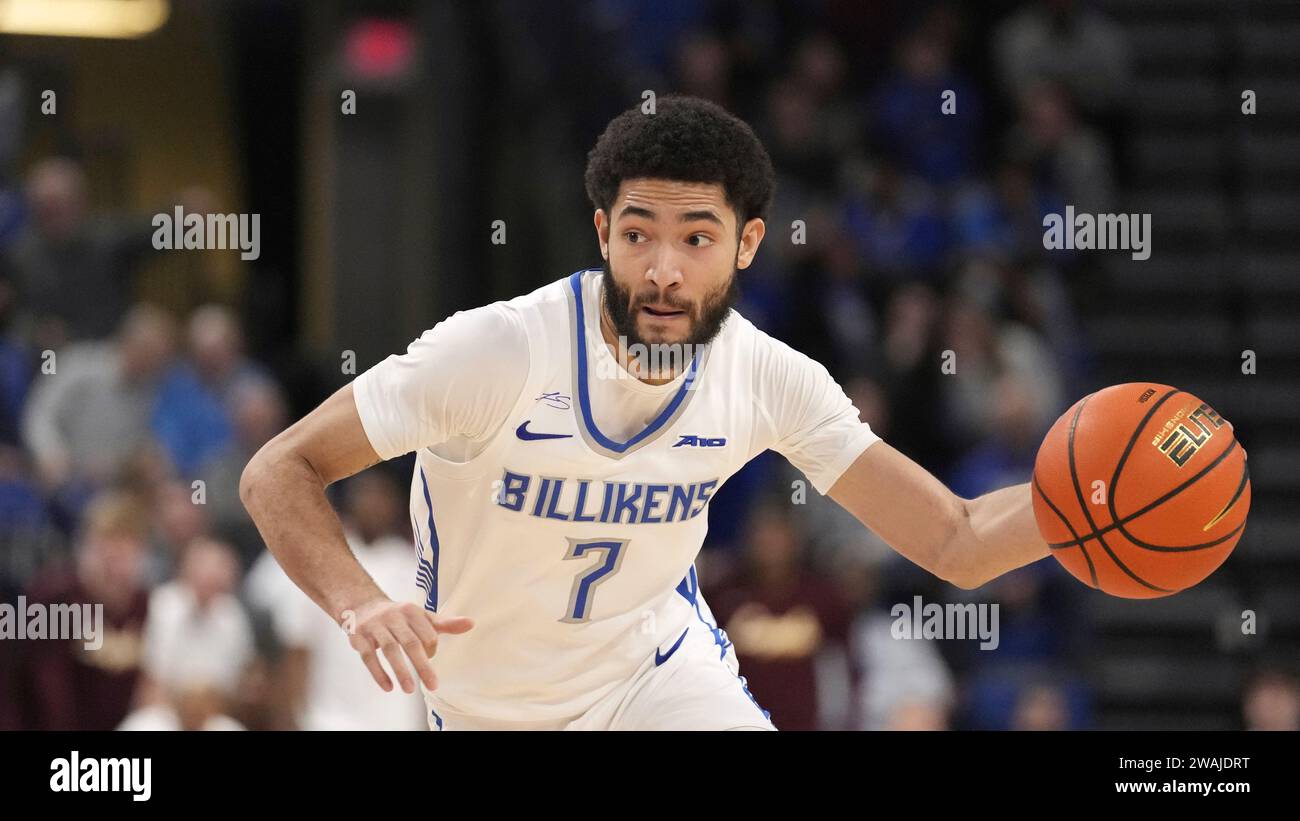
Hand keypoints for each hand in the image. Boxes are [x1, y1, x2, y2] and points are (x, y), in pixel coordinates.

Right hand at [342, 598, 473, 693]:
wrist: (362, 605)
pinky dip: (378, 673)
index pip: (428, 633)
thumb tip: (471, 624)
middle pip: (410, 642)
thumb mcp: (421, 616)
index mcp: (412, 611)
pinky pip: (368, 656)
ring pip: (390, 649)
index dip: (432, 649)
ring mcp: (375, 627)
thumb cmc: (398, 616)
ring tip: (410, 690)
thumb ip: (445, 623)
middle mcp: (394, 617)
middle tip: (432, 685)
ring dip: (400, 670)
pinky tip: (388, 687)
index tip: (430, 658)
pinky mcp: (359, 637)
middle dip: (422, 665)